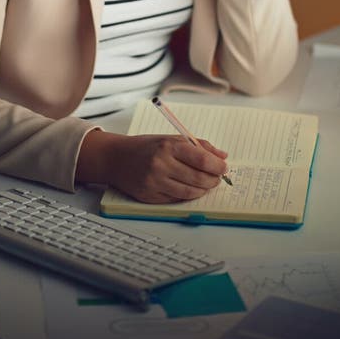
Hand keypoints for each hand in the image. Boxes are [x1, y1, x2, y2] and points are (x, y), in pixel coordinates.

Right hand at [103, 133, 228, 202]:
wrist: (116, 158)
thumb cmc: (146, 147)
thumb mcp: (171, 139)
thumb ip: (198, 145)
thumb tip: (222, 156)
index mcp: (169, 146)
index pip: (202, 158)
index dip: (217, 166)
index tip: (223, 168)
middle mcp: (161, 164)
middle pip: (198, 178)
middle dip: (213, 180)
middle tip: (217, 179)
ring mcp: (155, 181)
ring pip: (189, 192)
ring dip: (202, 190)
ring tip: (205, 184)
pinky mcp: (150, 196)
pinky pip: (176, 199)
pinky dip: (187, 195)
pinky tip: (189, 189)